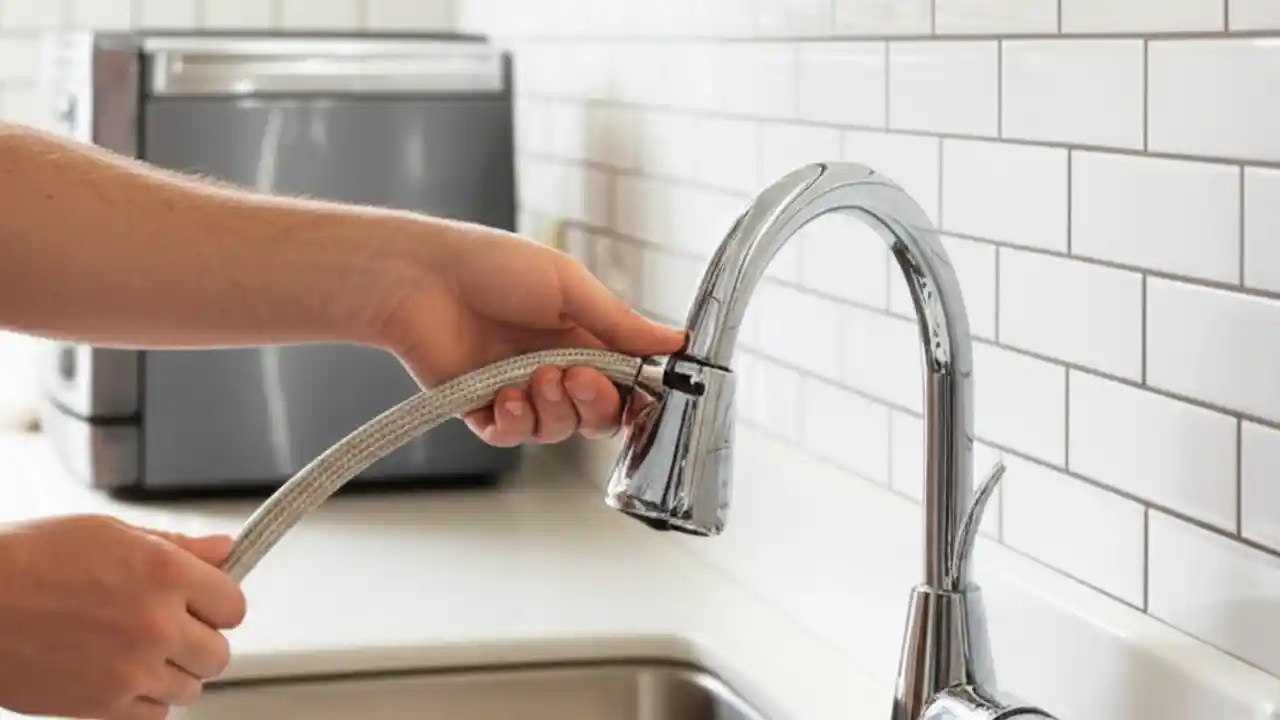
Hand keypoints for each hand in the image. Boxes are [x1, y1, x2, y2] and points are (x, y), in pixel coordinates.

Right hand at [0, 515, 245, 718]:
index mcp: (164, 573)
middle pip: (218, 653)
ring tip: (138, 651)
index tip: (204, 603)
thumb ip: (177, 546)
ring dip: (173, 673)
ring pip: (190, 688)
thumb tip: (222, 550)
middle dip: (200, 641)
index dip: (218, 604)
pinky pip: (155, 714)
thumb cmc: (27, 560)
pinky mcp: (103, 705)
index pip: (234, 604)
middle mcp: (156, 624)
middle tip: (173, 629)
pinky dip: (145, 700)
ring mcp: (131, 669)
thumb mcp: (109, 534)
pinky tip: (121, 675)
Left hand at [377, 226, 683, 445]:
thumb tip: (676, 341)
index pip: (627, 383)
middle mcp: (555, 367)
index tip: (645, 392)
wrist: (420, 278)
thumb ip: (621, 322)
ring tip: (533, 377)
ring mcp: (519, 390)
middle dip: (594, 404)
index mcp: (583, 336)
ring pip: (558, 430)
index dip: (637, 395)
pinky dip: (513, 421)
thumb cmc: (490, 265)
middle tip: (575, 378)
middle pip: (598, 415)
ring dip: (552, 409)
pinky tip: (502, 394)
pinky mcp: (481, 409)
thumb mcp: (569, 285)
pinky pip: (512, 436)